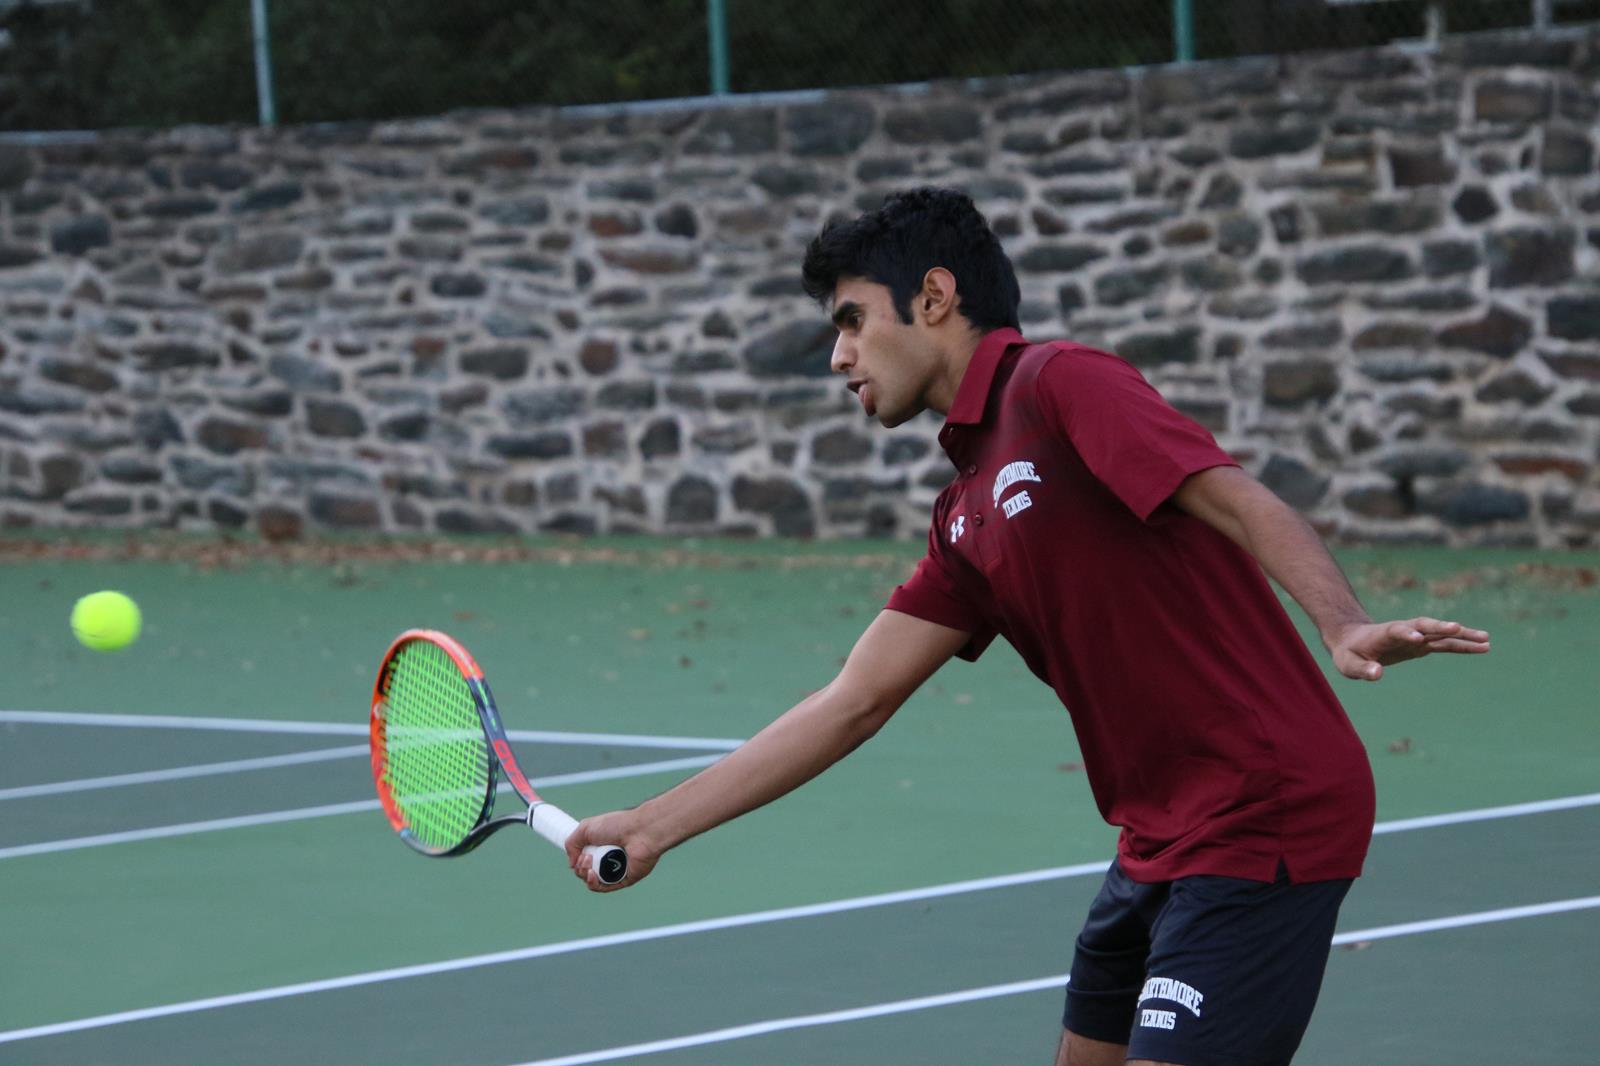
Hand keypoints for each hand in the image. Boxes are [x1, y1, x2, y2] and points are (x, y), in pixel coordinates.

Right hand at [564, 809, 660, 892]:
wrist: (640, 831)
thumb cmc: (617, 825)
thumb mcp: (586, 828)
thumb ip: (572, 843)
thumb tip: (572, 863)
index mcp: (601, 845)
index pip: (583, 859)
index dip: (577, 859)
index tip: (577, 854)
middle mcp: (608, 858)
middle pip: (585, 872)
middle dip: (580, 867)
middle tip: (587, 857)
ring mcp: (616, 869)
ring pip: (593, 881)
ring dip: (585, 874)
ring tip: (590, 862)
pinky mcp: (624, 879)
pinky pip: (605, 887)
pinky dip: (594, 884)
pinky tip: (592, 875)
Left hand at [1326, 617, 1489, 680]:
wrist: (1355, 640)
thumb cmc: (1350, 653)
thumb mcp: (1348, 665)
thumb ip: (1363, 669)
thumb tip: (1377, 674)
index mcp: (1383, 635)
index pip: (1396, 631)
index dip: (1406, 633)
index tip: (1417, 638)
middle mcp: (1403, 631)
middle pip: (1424, 626)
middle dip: (1440, 627)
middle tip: (1459, 628)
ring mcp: (1415, 636)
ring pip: (1441, 634)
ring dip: (1462, 636)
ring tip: (1486, 640)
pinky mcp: (1423, 644)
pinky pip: (1445, 644)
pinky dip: (1462, 645)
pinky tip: (1483, 647)